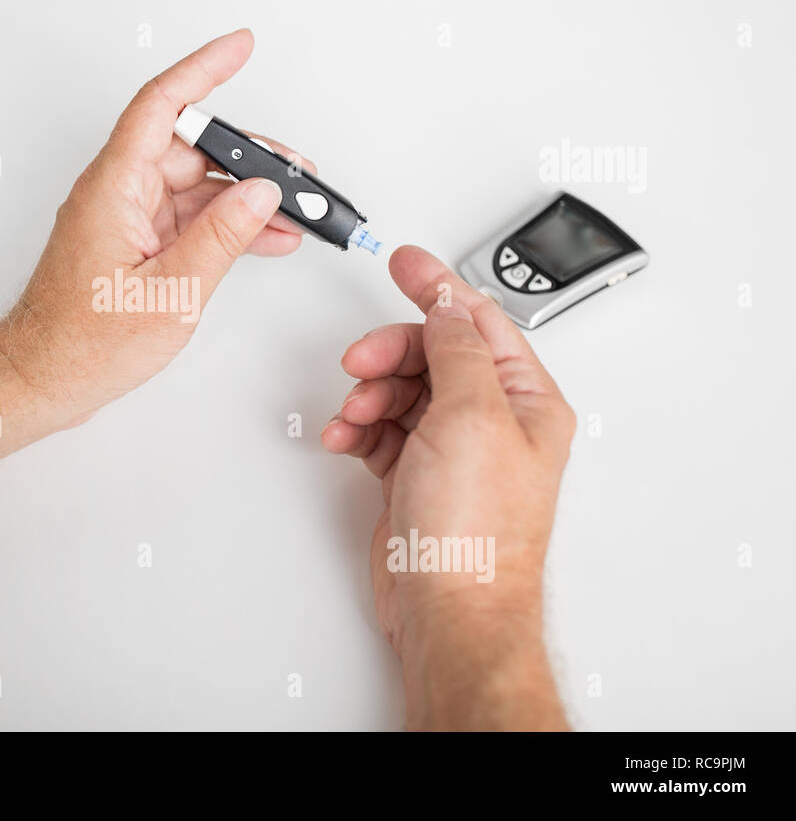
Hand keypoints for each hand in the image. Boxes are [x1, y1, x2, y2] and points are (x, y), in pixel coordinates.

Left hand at [0, 29, 310, 425]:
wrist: (42, 380)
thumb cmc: (83, 344)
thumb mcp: (170, 292)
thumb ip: (221, 237)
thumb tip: (261, 193)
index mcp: (115, 187)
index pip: (163, 105)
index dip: (203, 68)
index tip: (239, 46)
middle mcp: (117, 193)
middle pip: (190, 146)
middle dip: (249, 154)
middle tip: (299, 172)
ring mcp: (124, 218)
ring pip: (194, 184)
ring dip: (244, 196)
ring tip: (296, 211)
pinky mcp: (132, 244)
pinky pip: (187, 216)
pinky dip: (225, 223)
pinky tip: (265, 236)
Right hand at [321, 246, 575, 727]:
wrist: (449, 610)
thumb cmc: (476, 534)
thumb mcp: (472, 417)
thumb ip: (458, 350)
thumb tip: (447, 305)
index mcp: (525, 402)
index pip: (480, 323)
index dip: (439, 288)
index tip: (405, 262)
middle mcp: (492, 423)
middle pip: (433, 354)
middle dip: (391, 352)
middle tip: (361, 360)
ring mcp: (452, 450)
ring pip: (401, 391)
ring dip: (369, 394)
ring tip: (355, 414)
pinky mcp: (417, 476)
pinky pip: (382, 430)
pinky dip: (359, 427)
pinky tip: (347, 437)